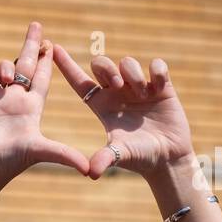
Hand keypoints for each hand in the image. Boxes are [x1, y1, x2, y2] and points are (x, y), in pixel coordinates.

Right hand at [0, 21, 91, 190]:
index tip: (51, 44)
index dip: (45, 61)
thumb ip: (64, 154)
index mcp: (30, 107)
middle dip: (30, 45)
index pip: (40, 77)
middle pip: (23, 65)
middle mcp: (12, 99)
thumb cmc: (9, 163)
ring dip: (4, 66)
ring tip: (7, 78)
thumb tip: (90, 169)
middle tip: (37, 25)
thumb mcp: (40, 152)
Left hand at [53, 45, 194, 179]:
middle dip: (106, 68)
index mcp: (101, 105)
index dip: (66, 65)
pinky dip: (157, 71)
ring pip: (127, 62)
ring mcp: (138, 88)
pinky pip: (156, 65)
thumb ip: (105, 159)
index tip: (53, 48)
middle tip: (117, 85)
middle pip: (101, 64)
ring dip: (133, 75)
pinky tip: (159, 87)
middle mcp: (117, 93)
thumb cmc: (140, 157)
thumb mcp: (120, 156)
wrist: (167, 158)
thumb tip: (91, 173)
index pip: (79, 81)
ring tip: (143, 94)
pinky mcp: (161, 86)